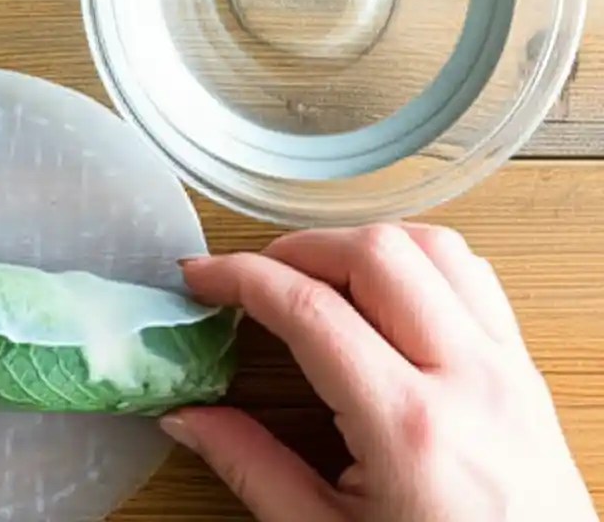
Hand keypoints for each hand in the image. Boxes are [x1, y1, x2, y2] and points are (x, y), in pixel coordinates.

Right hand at [166, 224, 596, 521]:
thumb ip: (252, 468)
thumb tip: (188, 417)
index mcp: (408, 428)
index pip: (311, 309)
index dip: (242, 277)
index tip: (201, 277)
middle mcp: (467, 380)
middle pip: (376, 254)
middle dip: (299, 248)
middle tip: (252, 277)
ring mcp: (506, 368)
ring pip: (433, 246)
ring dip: (361, 245)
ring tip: (313, 276)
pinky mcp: (525, 370)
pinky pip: (473, 276)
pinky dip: (417, 261)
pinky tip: (380, 293)